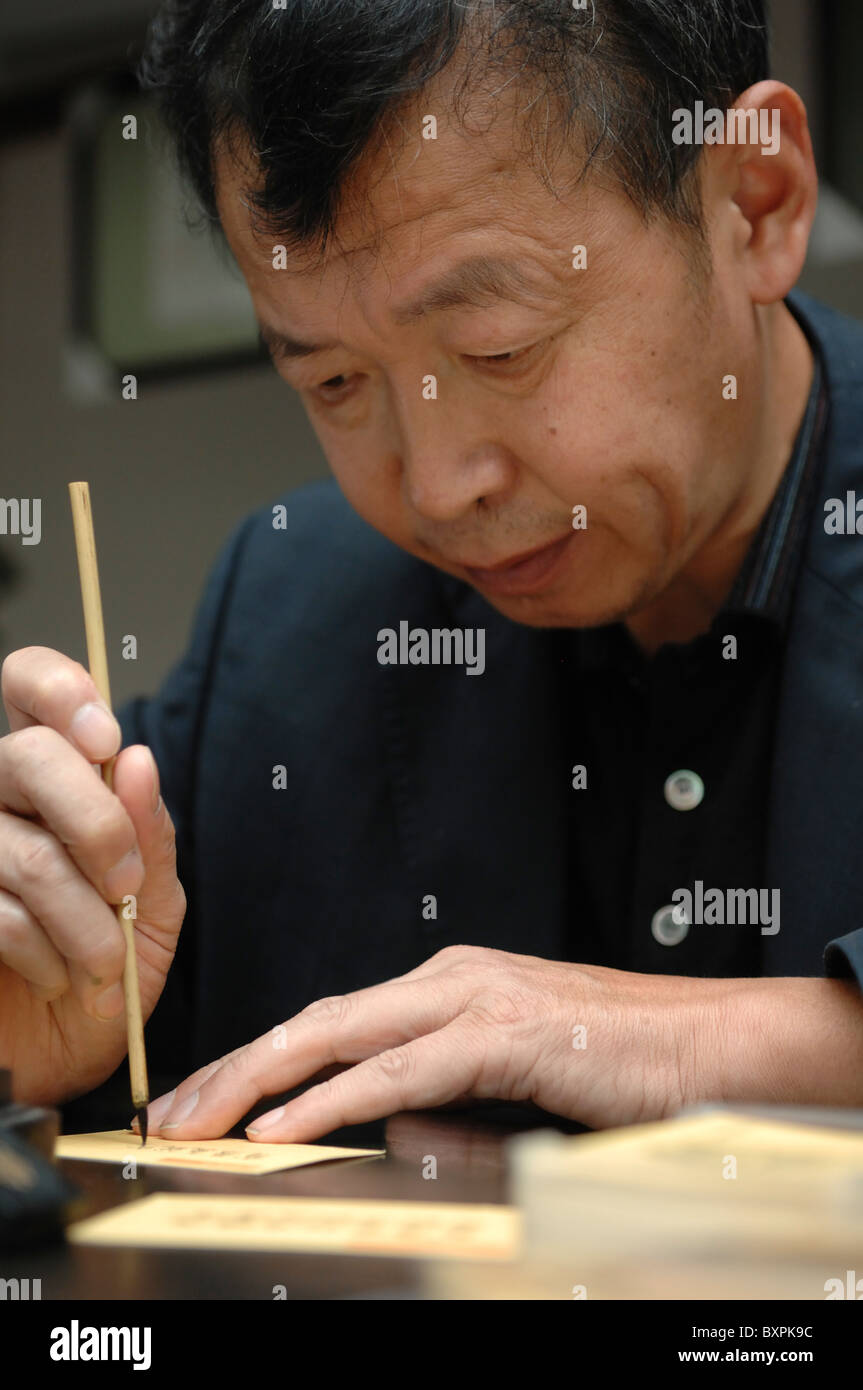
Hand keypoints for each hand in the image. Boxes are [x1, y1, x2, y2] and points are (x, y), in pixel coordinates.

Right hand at [0, 647, 185, 1102]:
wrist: (68, 1052)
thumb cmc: (111, 965)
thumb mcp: (156, 899)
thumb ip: (150, 833)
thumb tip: (135, 760)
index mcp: (49, 774)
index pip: (27, 681)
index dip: (61, 690)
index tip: (108, 740)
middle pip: (31, 755)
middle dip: (100, 825)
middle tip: (128, 888)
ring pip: (24, 850)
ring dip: (85, 921)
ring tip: (106, 965)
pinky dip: (46, 954)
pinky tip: (60, 979)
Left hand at [141, 945, 718, 1139]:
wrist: (705, 1046)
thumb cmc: (614, 1063)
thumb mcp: (510, 1087)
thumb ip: (445, 1105)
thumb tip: (386, 1130)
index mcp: (447, 985)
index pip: (333, 1020)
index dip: (261, 1060)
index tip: (207, 1099)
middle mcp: (449, 977)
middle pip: (316, 1019)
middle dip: (235, 1068)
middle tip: (171, 1112)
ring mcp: (473, 998)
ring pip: (341, 1034)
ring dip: (259, 1082)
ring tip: (198, 1122)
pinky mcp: (503, 1033)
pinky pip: (399, 1070)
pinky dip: (332, 1099)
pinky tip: (283, 1128)